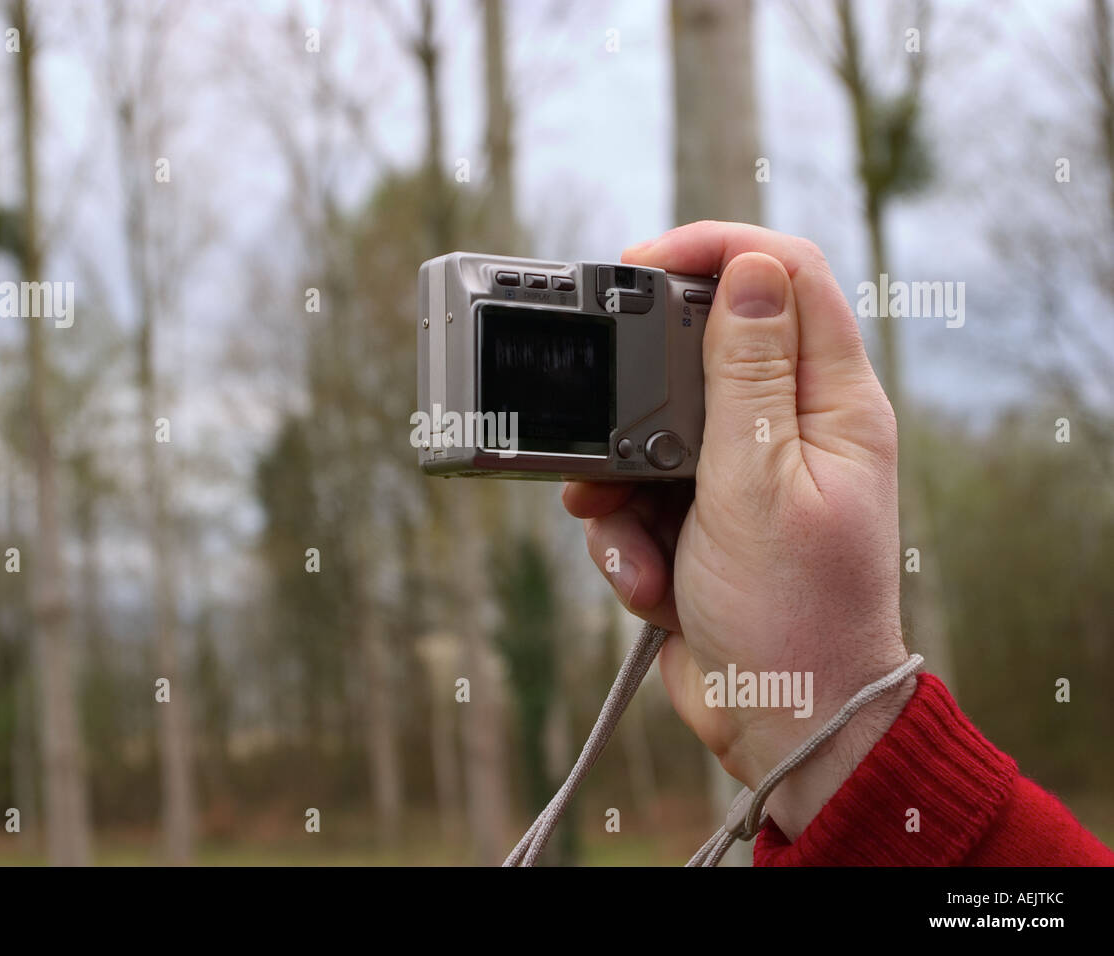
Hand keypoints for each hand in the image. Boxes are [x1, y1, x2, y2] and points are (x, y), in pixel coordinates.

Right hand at [564, 221, 914, 839]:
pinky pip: (637, 497)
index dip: (716, 250)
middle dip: (638, 391)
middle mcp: (791, 430)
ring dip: (620, 485)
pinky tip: (649, 583)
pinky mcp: (699, 521)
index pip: (788, 277)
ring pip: (652, 430)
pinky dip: (626, 538)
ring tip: (628, 536)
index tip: (640, 262)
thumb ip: (745, 373)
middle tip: (598, 411)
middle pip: (701, 351)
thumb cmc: (792, 616)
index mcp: (833, 406)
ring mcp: (742, 478)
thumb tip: (750, 268)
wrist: (780, 727)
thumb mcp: (757, 483)